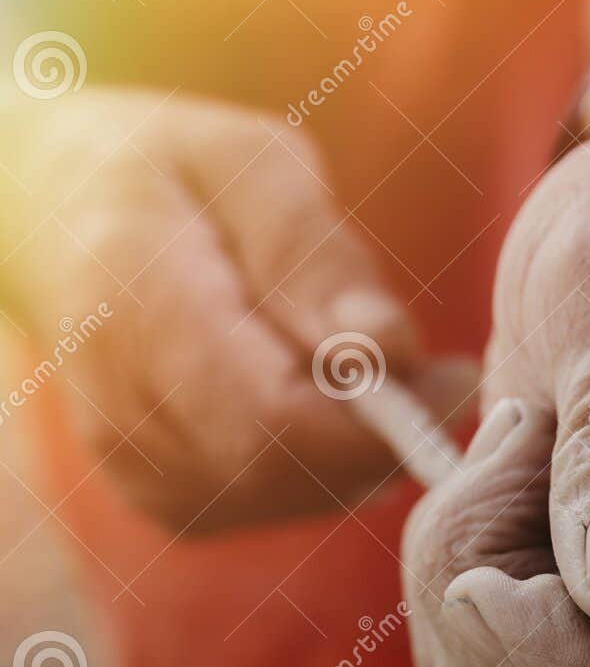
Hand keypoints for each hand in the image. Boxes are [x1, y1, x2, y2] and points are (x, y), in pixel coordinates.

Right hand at [0, 90, 473, 531]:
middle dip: (386, 432)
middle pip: (291, 471)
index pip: (271, 421)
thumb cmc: (171, 173)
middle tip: (438, 372)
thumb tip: (386, 347)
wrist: (53, 214)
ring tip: (375, 371)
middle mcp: (122, 410)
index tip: (459, 376)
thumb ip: (318, 256)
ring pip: (295, 497)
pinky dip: (329, 462)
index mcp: (134, 311)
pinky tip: (328, 399)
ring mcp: (138, 468)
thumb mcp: (251, 164)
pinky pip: (278, 502)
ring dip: (363, 448)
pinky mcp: (165, 498)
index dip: (379, 421)